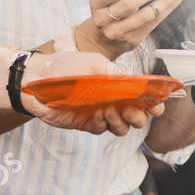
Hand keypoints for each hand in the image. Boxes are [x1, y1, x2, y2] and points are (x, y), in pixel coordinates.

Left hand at [21, 51, 163, 134]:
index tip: (157, 105)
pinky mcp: (86, 124)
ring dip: (121, 121)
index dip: (155, 104)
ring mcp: (101, 114)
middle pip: (138, 118)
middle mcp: (114, 101)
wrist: (37, 79)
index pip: (144, 98)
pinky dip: (103, 124)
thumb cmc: (66, 66)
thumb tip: (136, 83)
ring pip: (122, 128)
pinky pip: (102, 130)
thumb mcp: (94, 63)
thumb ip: (116, 74)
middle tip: (130, 109)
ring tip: (110, 109)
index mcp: (119, 85)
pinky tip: (96, 114)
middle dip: (139, 116)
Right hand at [80, 0, 185, 57]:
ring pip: (143, 16)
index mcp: (96, 3)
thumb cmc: (109, 12)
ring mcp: (117, 32)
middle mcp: (103, 19)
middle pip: (128, 4)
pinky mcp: (132, 40)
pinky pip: (152, 24)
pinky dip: (166, 11)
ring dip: (163, 3)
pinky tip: (174, 0)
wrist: (101, 42)